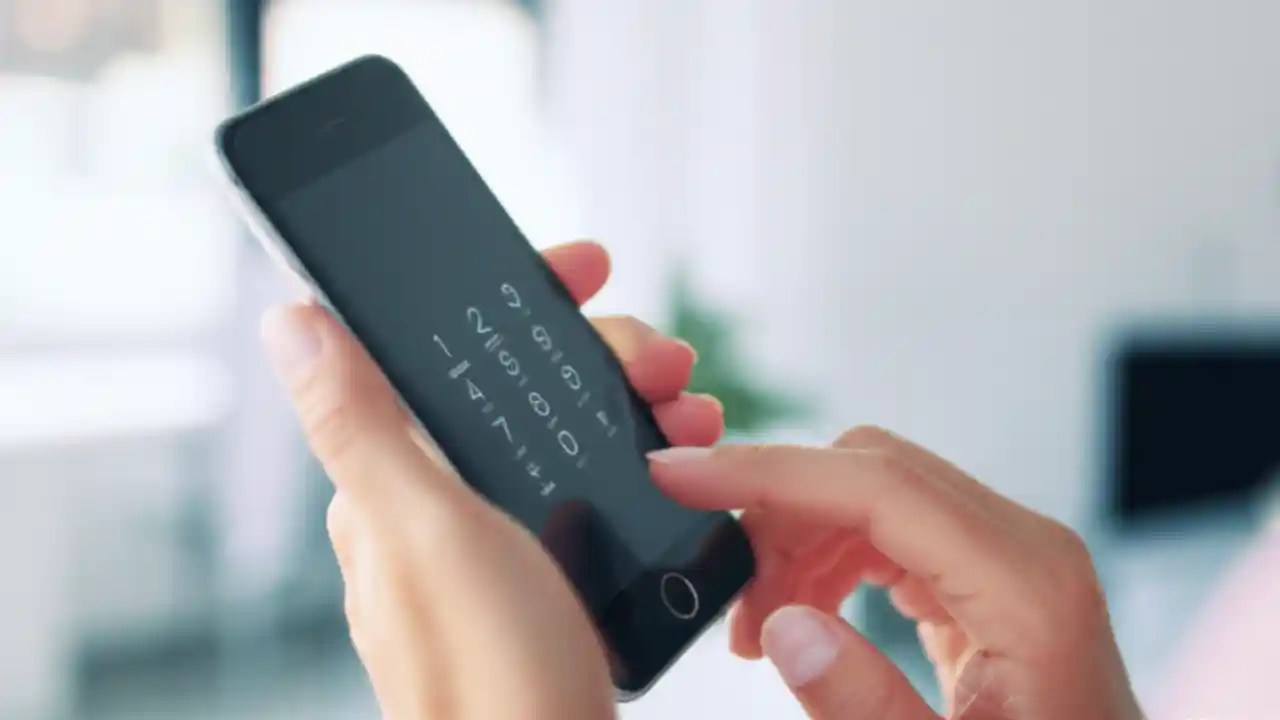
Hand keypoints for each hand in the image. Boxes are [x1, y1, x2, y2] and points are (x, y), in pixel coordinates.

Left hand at [261, 241, 723, 718]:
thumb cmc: (491, 679)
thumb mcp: (429, 534)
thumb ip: (362, 428)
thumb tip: (291, 324)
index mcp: (399, 483)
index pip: (447, 355)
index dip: (516, 302)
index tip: (584, 271)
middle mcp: (445, 507)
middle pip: (519, 389)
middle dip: (601, 355)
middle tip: (665, 364)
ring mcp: (504, 541)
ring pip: (567, 434)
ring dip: (634, 405)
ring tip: (690, 410)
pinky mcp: (556, 574)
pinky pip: (597, 489)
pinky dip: (645, 463)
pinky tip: (679, 465)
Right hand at [649, 428, 1143, 719]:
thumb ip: (866, 707)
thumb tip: (783, 627)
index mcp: (1028, 587)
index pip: (876, 484)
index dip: (767, 473)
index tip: (680, 475)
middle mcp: (1025, 548)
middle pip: (868, 474)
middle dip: (776, 518)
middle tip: (733, 608)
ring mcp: (1010, 556)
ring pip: (872, 496)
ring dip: (798, 547)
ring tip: (763, 632)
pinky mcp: (991, 576)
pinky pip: (892, 533)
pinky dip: (831, 563)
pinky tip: (807, 619)